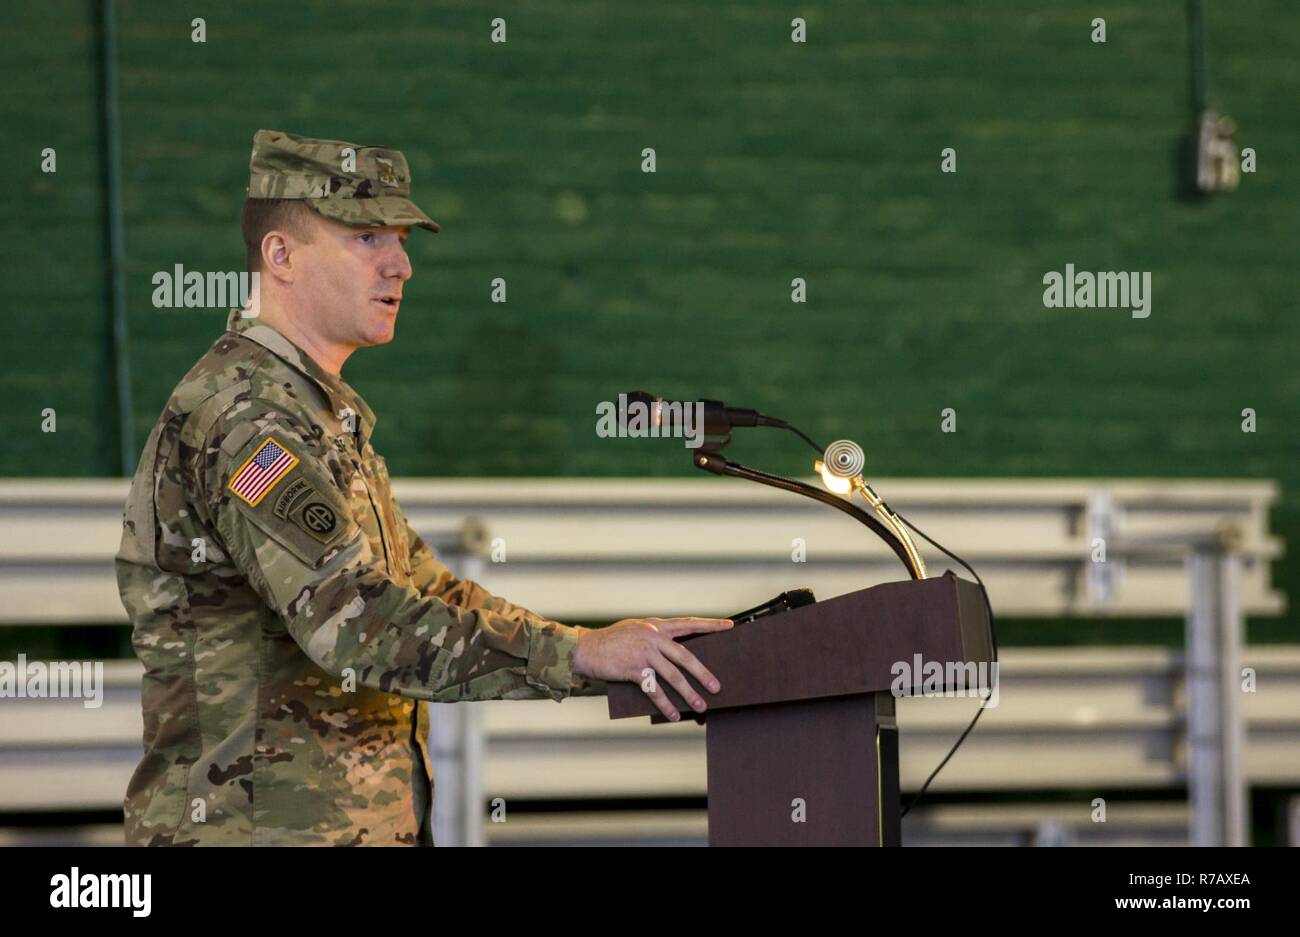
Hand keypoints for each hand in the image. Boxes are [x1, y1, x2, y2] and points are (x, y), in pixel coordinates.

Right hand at [573, 617, 733, 720]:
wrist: (585, 649)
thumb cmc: (611, 641)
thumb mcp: (636, 630)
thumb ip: (655, 637)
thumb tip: (678, 652)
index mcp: (656, 626)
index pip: (689, 623)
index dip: (710, 625)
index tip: (730, 626)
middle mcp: (653, 637)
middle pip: (685, 656)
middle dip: (703, 673)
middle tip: (717, 686)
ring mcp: (644, 653)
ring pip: (673, 676)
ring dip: (688, 693)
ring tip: (701, 706)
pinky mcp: (633, 669)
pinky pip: (654, 690)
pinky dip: (665, 705)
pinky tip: (674, 715)